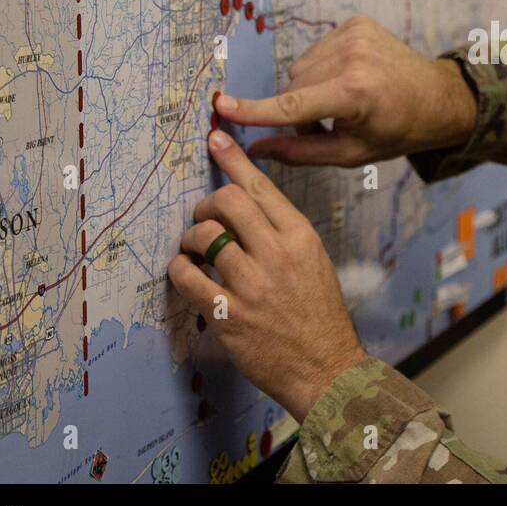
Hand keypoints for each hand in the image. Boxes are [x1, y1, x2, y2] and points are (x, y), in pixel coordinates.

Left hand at [167, 129, 365, 421]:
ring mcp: (252, 285)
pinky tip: (185, 274)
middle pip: (227, 202)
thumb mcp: (314, 262)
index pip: (261, 186)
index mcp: (301, 237)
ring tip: (192, 251)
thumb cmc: (319, 315)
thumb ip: (283, 233)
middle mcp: (277, 254)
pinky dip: (179, 270)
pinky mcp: (229, 314)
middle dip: (205, 204)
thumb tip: (247, 207)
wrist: (327, 368)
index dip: (233, 158)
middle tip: (201, 217)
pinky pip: (188, 278)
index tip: (215, 137)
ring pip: (203, 236)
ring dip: (189, 239)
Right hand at [214, 16, 476, 166]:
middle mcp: (352, 56)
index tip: (222, 106)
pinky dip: (322, 70)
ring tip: (340, 103)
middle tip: (326, 125)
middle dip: (298, 110)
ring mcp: (353, 34)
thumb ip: (301, 152)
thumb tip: (255, 149)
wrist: (437, 96)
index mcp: (355, 92)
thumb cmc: (397, 130)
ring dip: (308, 89)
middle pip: (293, 88)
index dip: (255, 110)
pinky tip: (347, 79)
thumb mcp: (352, 153)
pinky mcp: (355, 23)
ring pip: (300, 69)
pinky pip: (315, 52)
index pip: (293, 105)